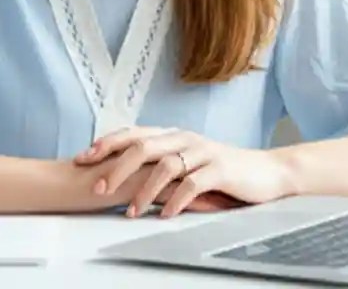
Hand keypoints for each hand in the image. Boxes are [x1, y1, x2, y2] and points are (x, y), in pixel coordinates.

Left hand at [74, 126, 294, 217]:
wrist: (265, 173)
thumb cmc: (221, 171)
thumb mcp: (186, 162)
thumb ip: (159, 163)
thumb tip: (120, 173)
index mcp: (172, 135)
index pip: (132, 134)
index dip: (105, 144)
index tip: (82, 159)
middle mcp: (184, 139)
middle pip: (142, 147)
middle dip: (115, 168)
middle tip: (97, 188)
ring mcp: (202, 152)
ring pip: (164, 166)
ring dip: (143, 190)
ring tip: (130, 211)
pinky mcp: (219, 169)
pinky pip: (192, 184)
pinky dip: (175, 200)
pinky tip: (164, 215)